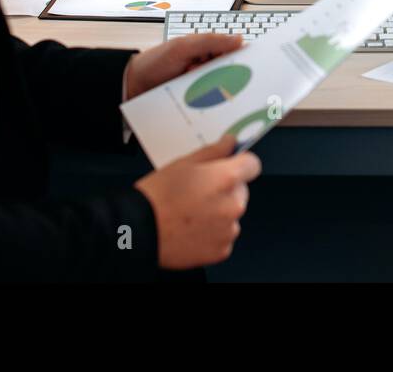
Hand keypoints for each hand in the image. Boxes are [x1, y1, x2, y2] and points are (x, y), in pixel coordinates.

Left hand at [125, 33, 243, 99]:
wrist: (131, 87)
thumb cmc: (154, 62)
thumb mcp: (182, 47)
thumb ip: (209, 42)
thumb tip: (239, 40)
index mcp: (204, 50)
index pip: (231, 52)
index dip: (245, 58)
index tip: (258, 66)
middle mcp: (205, 67)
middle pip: (229, 73)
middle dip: (235, 79)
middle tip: (240, 86)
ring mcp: (199, 84)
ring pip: (221, 90)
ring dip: (222, 93)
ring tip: (222, 96)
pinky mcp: (194, 101)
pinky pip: (209, 103)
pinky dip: (213, 105)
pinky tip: (215, 109)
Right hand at [136, 135, 260, 268]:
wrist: (140, 231)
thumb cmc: (157, 197)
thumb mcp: (183, 163)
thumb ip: (214, 151)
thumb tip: (229, 143)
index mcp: (225, 179)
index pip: (252, 164)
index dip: (241, 162)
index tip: (232, 165)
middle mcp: (233, 205)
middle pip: (241, 190)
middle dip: (226, 188)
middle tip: (200, 191)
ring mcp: (229, 230)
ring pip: (232, 214)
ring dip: (219, 211)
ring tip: (192, 212)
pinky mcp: (222, 250)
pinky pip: (224, 235)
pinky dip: (213, 232)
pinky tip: (193, 228)